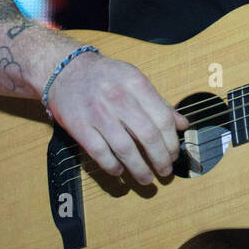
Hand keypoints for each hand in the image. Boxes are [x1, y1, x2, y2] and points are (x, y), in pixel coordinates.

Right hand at [45, 51, 188, 185]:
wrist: (66, 69)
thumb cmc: (105, 76)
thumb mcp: (135, 80)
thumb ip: (159, 102)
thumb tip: (182, 125)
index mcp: (136, 83)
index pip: (162, 119)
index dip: (171, 142)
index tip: (174, 154)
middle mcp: (118, 97)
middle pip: (148, 136)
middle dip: (160, 159)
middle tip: (165, 171)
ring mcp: (98, 113)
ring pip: (125, 149)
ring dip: (139, 169)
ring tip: (146, 179)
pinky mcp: (79, 126)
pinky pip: (100, 153)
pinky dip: (112, 166)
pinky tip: (119, 171)